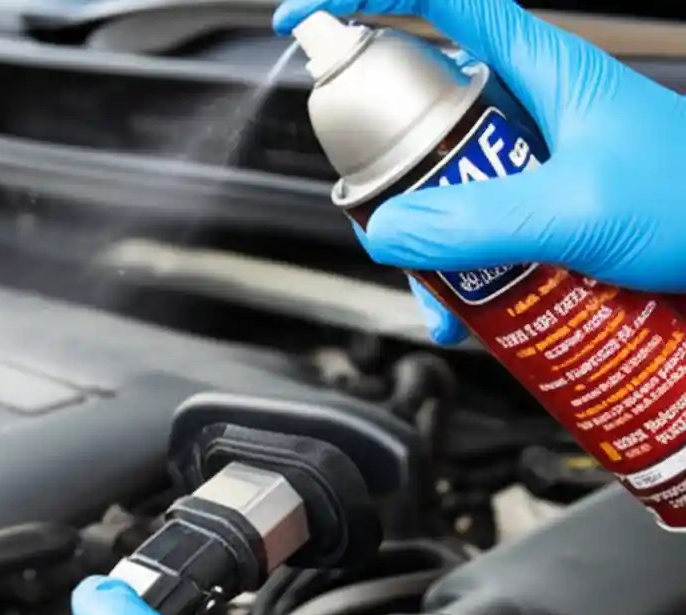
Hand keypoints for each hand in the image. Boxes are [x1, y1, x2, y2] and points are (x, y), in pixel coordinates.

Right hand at [276, 0, 685, 343]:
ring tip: (447, 302)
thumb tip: (386, 231)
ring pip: (444, 185)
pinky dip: (463, 274)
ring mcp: (537, 160)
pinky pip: (478, 231)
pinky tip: (474, 316)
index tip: (302, 21)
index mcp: (536, 69)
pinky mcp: (547, 209)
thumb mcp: (578, 211)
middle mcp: (530, 108)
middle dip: (388, 175)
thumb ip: (473, 222)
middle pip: (421, 114)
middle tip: (385, 221)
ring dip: (428, 246)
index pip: (436, 2)